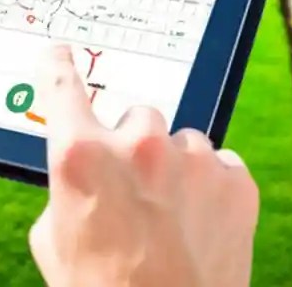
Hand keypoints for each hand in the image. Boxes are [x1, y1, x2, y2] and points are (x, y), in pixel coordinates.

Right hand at [28, 44, 259, 286]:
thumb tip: (85, 172)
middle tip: (134, 193)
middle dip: (134, 147)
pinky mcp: (238, 182)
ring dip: (176, 168)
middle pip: (137, 117)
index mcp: (79, 155)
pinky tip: (199, 223)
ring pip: (183, 142)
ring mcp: (193, 161)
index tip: (60, 53)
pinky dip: (212, 187)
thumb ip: (68, 187)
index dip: (58, 65)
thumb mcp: (53, 238)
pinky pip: (221, 164)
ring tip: (170, 217)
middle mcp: (137, 146)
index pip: (62, 86)